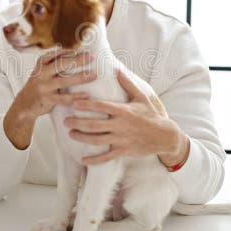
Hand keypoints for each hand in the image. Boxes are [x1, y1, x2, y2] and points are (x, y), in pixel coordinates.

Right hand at [3, 50, 95, 148]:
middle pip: (61, 64)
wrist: (24, 103)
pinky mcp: (46, 99)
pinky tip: (85, 95)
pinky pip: (62, 98)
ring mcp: (43, 86)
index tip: (85, 50)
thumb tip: (78, 55)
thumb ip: (56, 64)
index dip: (71, 51)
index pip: (57, 54)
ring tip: (94, 75)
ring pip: (64, 81)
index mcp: (41, 63)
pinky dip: (75, 96)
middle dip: (78, 60)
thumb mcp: (43, 71)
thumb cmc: (40, 85)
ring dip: (80, 77)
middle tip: (92, 57)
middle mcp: (41, 73)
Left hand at [64, 70, 188, 165]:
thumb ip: (127, 84)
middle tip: (66, 121)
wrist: (164, 136)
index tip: (73, 103)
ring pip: (97, 140)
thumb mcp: (141, 98)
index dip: (86, 105)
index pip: (101, 106)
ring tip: (71, 134)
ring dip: (82, 138)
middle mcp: (120, 125)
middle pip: (94, 124)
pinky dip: (94, 160)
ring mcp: (121, 139)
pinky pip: (106, 157)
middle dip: (78, 123)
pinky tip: (83, 160)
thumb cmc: (151, 115)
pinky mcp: (124, 151)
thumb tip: (117, 70)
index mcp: (123, 111)